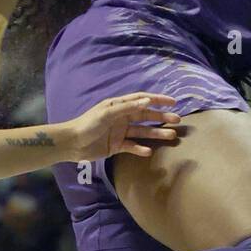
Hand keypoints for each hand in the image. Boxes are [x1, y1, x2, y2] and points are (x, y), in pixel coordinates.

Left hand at [63, 93, 180, 160]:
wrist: (72, 143)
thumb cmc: (88, 124)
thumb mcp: (107, 113)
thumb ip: (127, 108)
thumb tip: (147, 101)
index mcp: (119, 105)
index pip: (142, 99)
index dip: (158, 99)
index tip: (173, 102)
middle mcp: (122, 117)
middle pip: (146, 116)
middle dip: (162, 118)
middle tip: (177, 121)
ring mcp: (120, 132)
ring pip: (142, 131)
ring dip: (156, 133)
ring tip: (171, 136)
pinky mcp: (117, 146)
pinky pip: (132, 146)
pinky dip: (140, 148)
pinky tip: (149, 151)